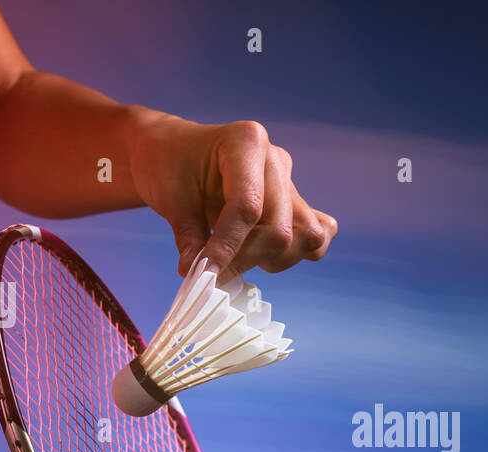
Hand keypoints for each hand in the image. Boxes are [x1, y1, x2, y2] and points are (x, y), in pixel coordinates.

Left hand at [128, 113, 336, 281]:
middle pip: (280, 228)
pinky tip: (264, 255)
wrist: (173, 152)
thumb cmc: (168, 164)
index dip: (228, 246)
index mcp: (246, 142)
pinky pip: (319, 232)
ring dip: (271, 258)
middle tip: (213, 272)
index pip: (248, 206)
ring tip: (236, 257)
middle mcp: (276, 159)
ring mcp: (290, 181)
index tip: (206, 273)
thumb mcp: (168, 196)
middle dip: (246, 258)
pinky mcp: (296, 202)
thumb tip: (197, 274)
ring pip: (305, 236)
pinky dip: (298, 251)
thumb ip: (188, 235)